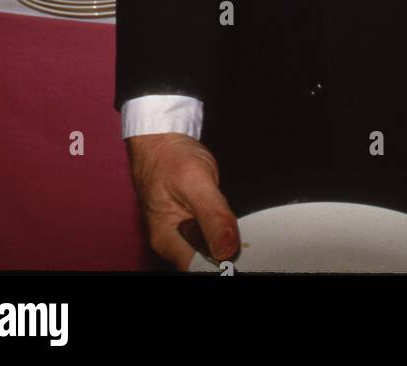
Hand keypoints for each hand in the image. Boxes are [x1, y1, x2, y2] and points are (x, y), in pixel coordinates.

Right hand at [126, 132, 239, 271]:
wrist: (162, 138)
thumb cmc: (170, 157)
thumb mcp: (195, 181)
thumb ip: (212, 215)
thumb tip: (227, 250)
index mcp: (167, 240)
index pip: (199, 269)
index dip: (222, 263)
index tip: (245, 250)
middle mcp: (172, 242)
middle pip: (205, 261)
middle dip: (226, 250)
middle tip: (245, 233)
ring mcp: (180, 231)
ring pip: (209, 248)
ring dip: (226, 238)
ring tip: (236, 222)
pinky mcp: (189, 221)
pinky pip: (209, 233)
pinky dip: (222, 228)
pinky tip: (230, 218)